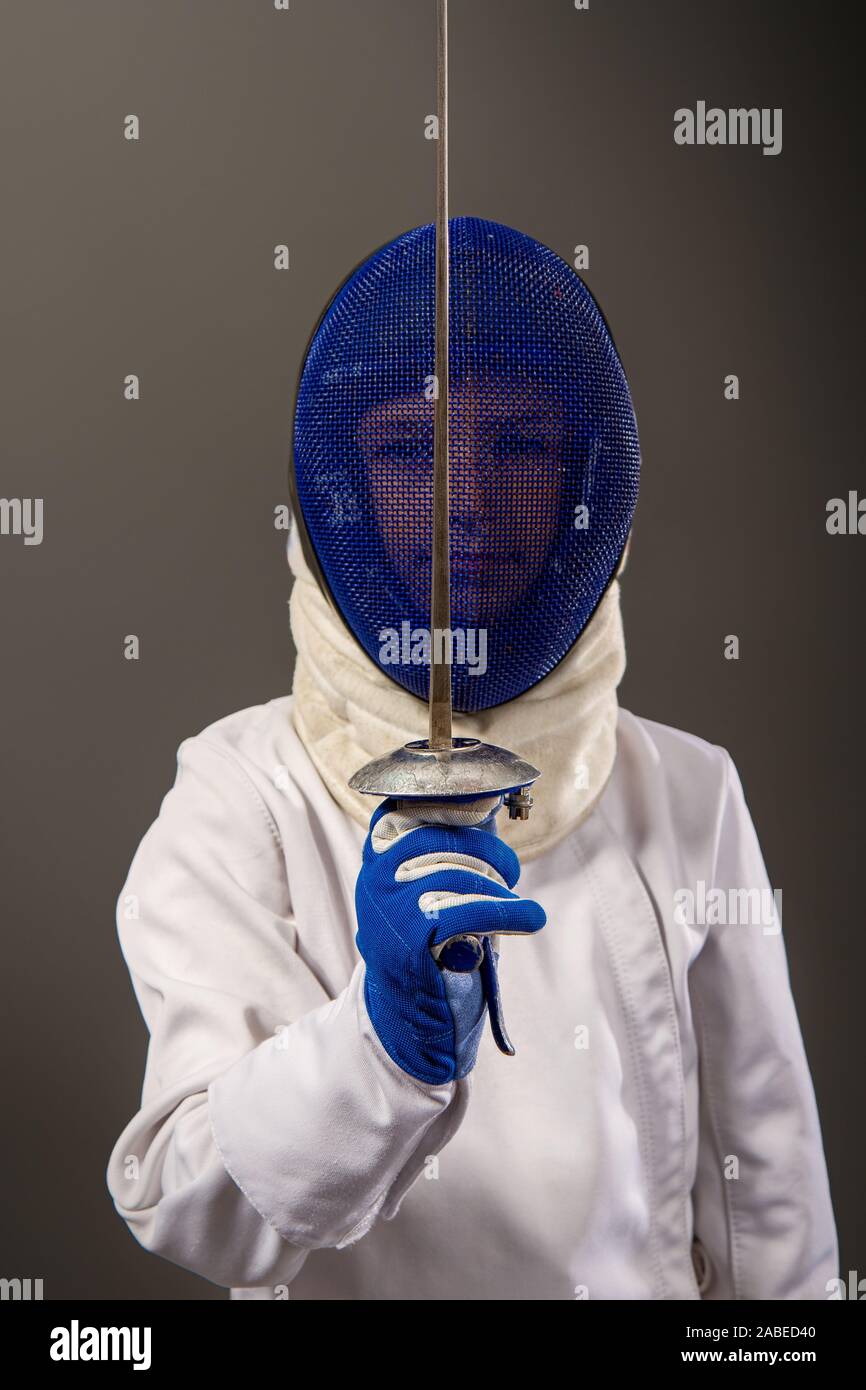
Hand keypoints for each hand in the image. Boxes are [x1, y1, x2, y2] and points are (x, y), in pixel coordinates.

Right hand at [354, 793, 545, 1084]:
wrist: (409, 1026)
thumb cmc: (429, 956)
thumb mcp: (430, 900)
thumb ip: (447, 860)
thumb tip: (490, 816)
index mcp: (376, 865)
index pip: (402, 809)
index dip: (445, 801)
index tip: (483, 803)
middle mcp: (375, 880)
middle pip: (443, 837)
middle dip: (488, 851)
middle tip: (509, 872)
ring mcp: (388, 908)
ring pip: (460, 873)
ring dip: (501, 889)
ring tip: (520, 908)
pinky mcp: (409, 938)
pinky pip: (470, 909)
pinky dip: (510, 913)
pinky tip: (531, 918)